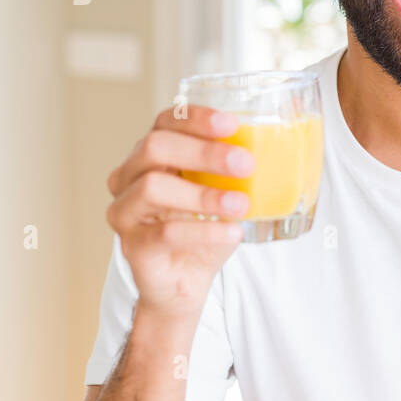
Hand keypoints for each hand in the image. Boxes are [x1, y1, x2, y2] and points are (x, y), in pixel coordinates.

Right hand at [105, 104, 255, 317]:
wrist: (185, 282)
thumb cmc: (203, 229)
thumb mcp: (222, 193)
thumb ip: (234, 171)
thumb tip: (276, 150)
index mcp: (151, 154)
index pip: (166, 121)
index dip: (196, 118)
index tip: (232, 124)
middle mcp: (128, 176)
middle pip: (155, 147)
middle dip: (203, 152)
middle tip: (244, 163)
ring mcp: (124, 210)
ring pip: (153, 187)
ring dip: (204, 194)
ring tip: (241, 205)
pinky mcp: (132, 245)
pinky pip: (166, 233)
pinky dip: (205, 231)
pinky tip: (233, 232)